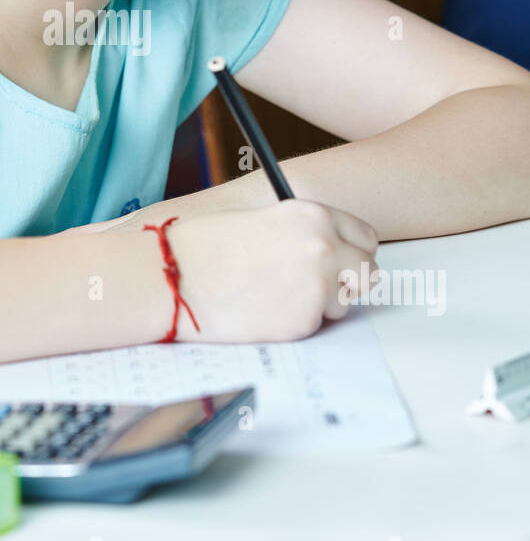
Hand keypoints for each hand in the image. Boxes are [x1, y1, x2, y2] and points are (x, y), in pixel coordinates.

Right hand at [149, 200, 380, 344]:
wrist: (173, 278)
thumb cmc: (203, 247)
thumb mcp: (261, 220)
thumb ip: (300, 233)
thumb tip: (325, 251)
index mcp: (313, 215)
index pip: (365, 237)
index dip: (351, 251)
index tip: (340, 261)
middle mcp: (325, 247)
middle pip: (368, 271)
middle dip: (346, 280)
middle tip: (315, 287)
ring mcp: (318, 285)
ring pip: (345, 303)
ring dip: (321, 304)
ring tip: (277, 297)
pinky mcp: (304, 321)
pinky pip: (315, 325)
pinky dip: (295, 323)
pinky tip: (263, 311)